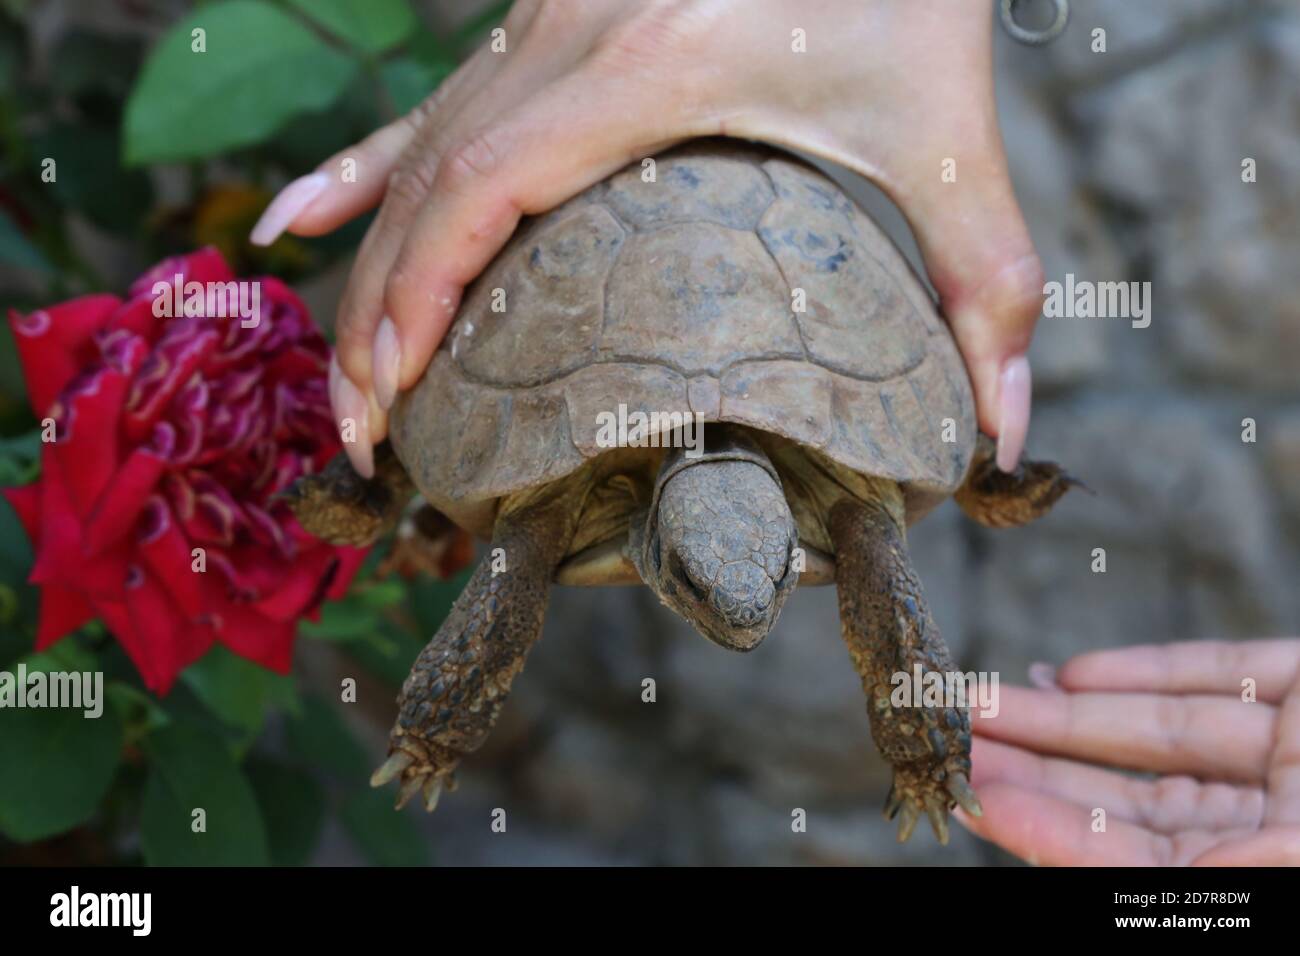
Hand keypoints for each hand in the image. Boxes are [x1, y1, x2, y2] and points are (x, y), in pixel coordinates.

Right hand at [251, 0, 1043, 477]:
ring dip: (366, 261)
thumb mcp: (949, 130)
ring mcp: (543, 13)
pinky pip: (432, 101)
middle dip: (374, 314)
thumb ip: (983, 283)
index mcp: (644, 67)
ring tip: (343, 370)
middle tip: (359, 430)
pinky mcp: (546, 14)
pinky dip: (364, 164)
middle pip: (426, 184)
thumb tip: (998, 439)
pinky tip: (300, 212)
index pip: (481, 191)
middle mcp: (566, 31)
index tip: (385, 394)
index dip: (413, 297)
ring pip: (415, 149)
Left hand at [957, 639, 1299, 864]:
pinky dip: (1142, 670)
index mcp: (1270, 870)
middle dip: (1033, 767)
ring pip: (1157, 730)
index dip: (1051, 833)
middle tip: (951, 743)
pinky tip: (1066, 674)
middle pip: (1128, 796)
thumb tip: (1176, 875)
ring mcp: (1289, 752)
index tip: (972, 802)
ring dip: (1064, 712)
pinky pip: (1217, 674)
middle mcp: (1271, 819)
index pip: (1136, 863)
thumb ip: (1260, 863)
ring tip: (978, 702)